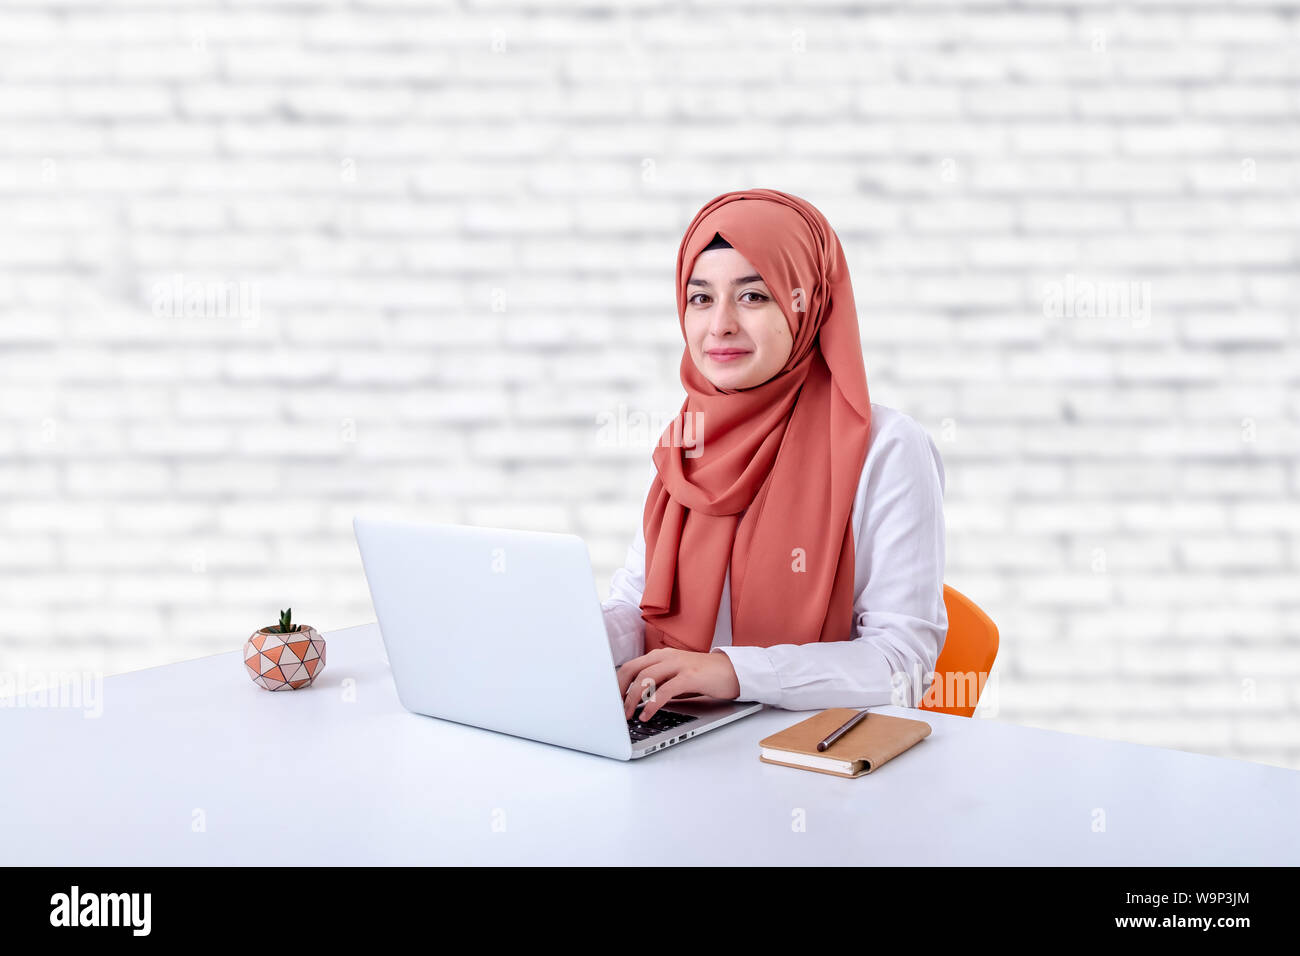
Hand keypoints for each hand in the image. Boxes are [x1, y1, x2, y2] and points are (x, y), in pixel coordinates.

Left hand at [616, 648, 740, 721]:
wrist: (734, 671)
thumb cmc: (704, 676)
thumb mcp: (677, 676)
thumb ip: (659, 682)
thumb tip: (636, 700)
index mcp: (661, 655)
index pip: (631, 666)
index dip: (617, 683)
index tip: (611, 700)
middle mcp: (667, 656)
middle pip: (633, 669)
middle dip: (620, 690)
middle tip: (614, 708)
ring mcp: (679, 664)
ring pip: (645, 679)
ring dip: (633, 699)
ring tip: (628, 715)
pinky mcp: (690, 676)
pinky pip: (665, 690)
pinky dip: (652, 704)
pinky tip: (646, 714)